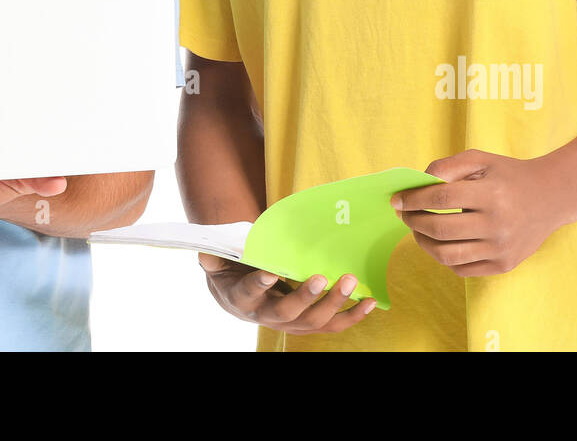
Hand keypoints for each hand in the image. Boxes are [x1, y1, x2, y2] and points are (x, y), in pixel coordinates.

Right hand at [197, 254, 377, 334]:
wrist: (239, 298)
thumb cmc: (231, 273)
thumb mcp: (218, 264)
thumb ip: (214, 257)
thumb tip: (206, 251)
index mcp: (244, 299)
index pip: (250, 293)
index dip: (259, 284)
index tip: (270, 272)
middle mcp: (268, 316)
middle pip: (288, 312)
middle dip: (307, 296)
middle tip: (322, 277)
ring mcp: (291, 323)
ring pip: (314, 321)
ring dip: (334, 304)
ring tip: (349, 281)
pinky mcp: (308, 324)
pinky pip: (332, 325)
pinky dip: (352, 316)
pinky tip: (370, 302)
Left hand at [391, 149, 576, 275]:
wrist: (551, 197)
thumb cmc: (509, 175)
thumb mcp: (480, 160)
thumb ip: (447, 166)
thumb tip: (417, 183)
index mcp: (490, 194)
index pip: (440, 197)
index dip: (413, 199)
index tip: (397, 200)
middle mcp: (497, 224)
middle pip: (440, 229)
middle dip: (413, 221)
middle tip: (404, 215)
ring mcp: (500, 249)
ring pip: (447, 255)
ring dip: (423, 242)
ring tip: (418, 229)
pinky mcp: (503, 265)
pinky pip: (462, 269)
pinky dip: (444, 257)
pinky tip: (440, 242)